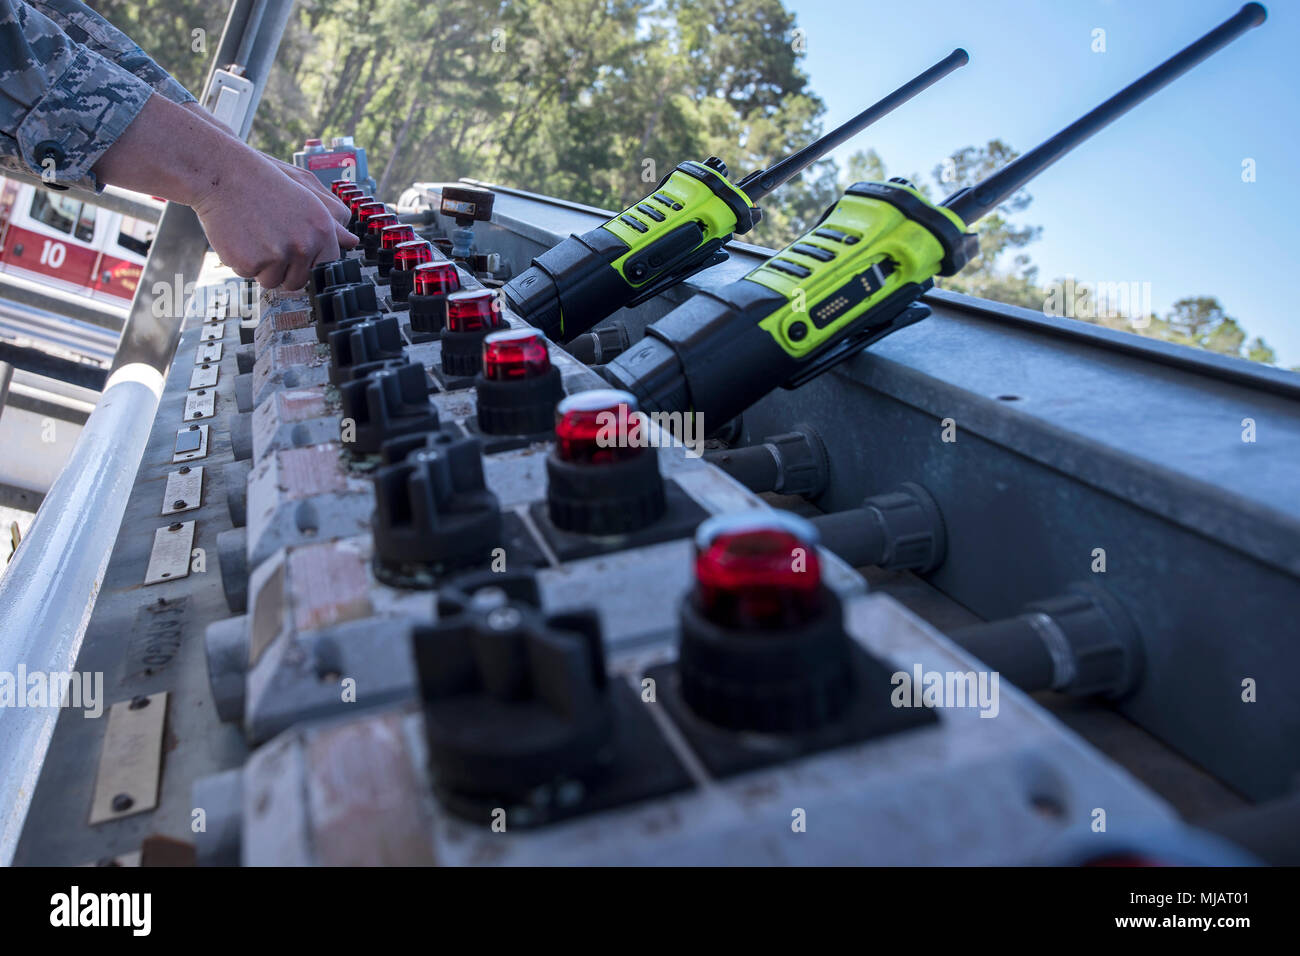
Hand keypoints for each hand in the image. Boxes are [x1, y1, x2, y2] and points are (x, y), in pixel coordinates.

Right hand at [96, 96, 358, 289]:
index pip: (325, 267)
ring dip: (261, 266)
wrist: (222, 173)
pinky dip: (241, 261)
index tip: (293, 248)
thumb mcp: (306, 193)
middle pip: (299, 281)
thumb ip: (332, 221)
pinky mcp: (252, 263)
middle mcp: (304, 245)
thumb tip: (352, 242)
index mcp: (323, 230)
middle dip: (283, 266)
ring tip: (253, 234)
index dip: (308, 261)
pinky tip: (238, 236)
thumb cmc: (264, 182)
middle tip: (267, 236)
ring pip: (273, 282)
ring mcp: (278, 256)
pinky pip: (249, 276)